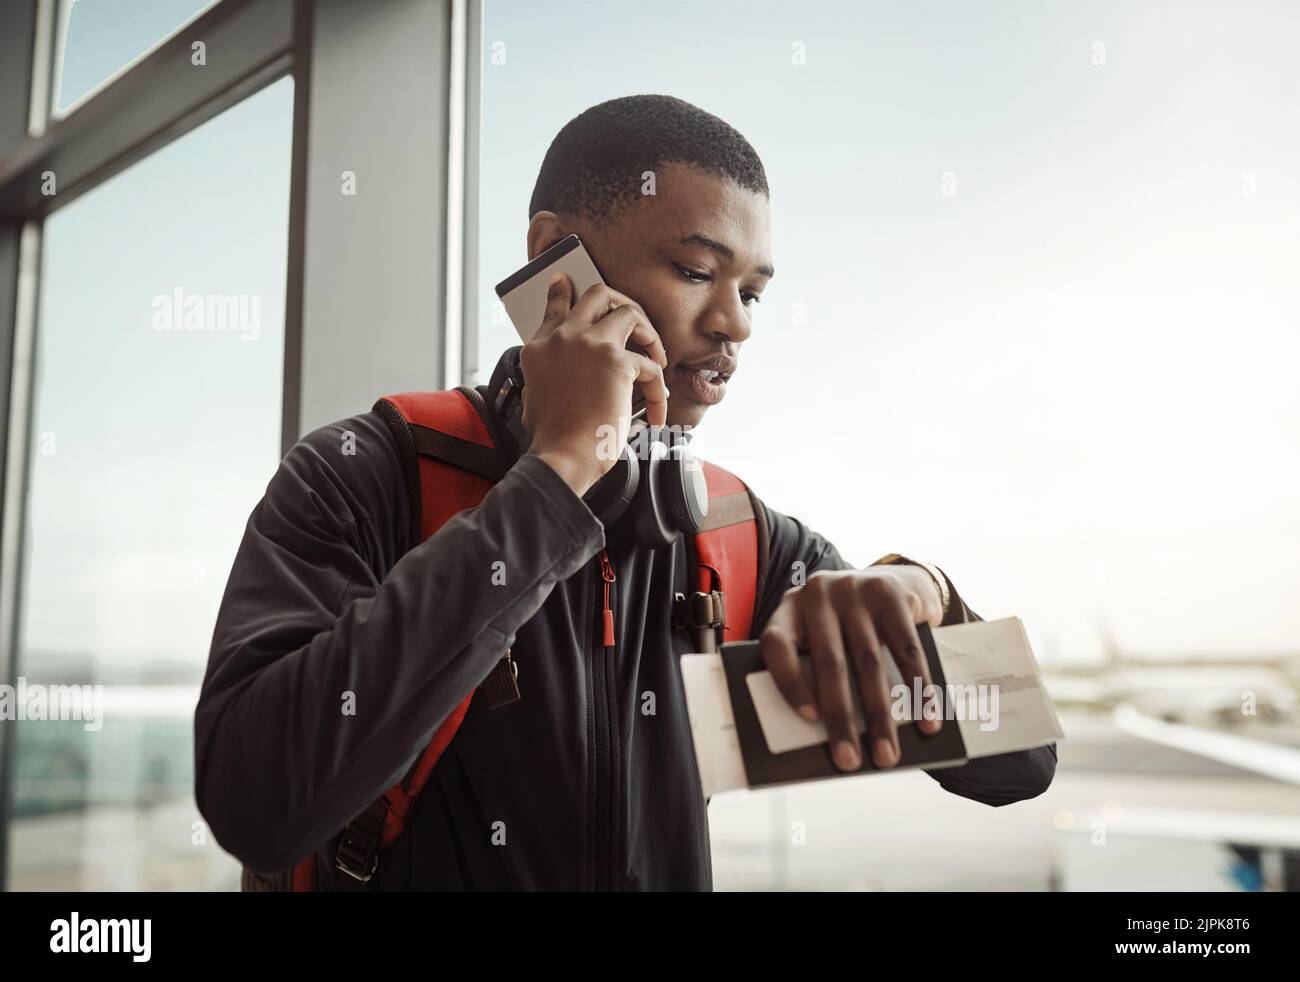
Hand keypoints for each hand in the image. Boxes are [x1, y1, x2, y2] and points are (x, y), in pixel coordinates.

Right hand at [521, 272, 668, 496]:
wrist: (562, 456)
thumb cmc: (554, 436)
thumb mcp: (537, 395)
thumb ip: (552, 371)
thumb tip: (572, 370)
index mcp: (539, 347)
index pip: (556, 306)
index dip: (563, 291)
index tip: (566, 280)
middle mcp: (562, 337)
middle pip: (597, 295)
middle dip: (624, 303)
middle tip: (638, 325)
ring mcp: (589, 344)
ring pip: (629, 312)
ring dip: (648, 333)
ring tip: (656, 358)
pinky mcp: (617, 361)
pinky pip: (650, 366)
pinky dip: (659, 391)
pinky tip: (657, 413)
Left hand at [759, 566, 944, 771]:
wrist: (892, 580)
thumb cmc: (847, 627)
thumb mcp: (824, 638)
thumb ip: (818, 671)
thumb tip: (830, 737)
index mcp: (788, 610)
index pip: (777, 646)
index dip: (789, 683)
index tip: (809, 719)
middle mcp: (817, 594)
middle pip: (829, 663)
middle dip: (841, 719)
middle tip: (849, 761)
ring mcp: (853, 589)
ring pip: (869, 662)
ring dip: (880, 716)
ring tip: (886, 754)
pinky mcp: (889, 593)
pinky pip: (907, 649)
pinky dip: (918, 690)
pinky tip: (926, 719)